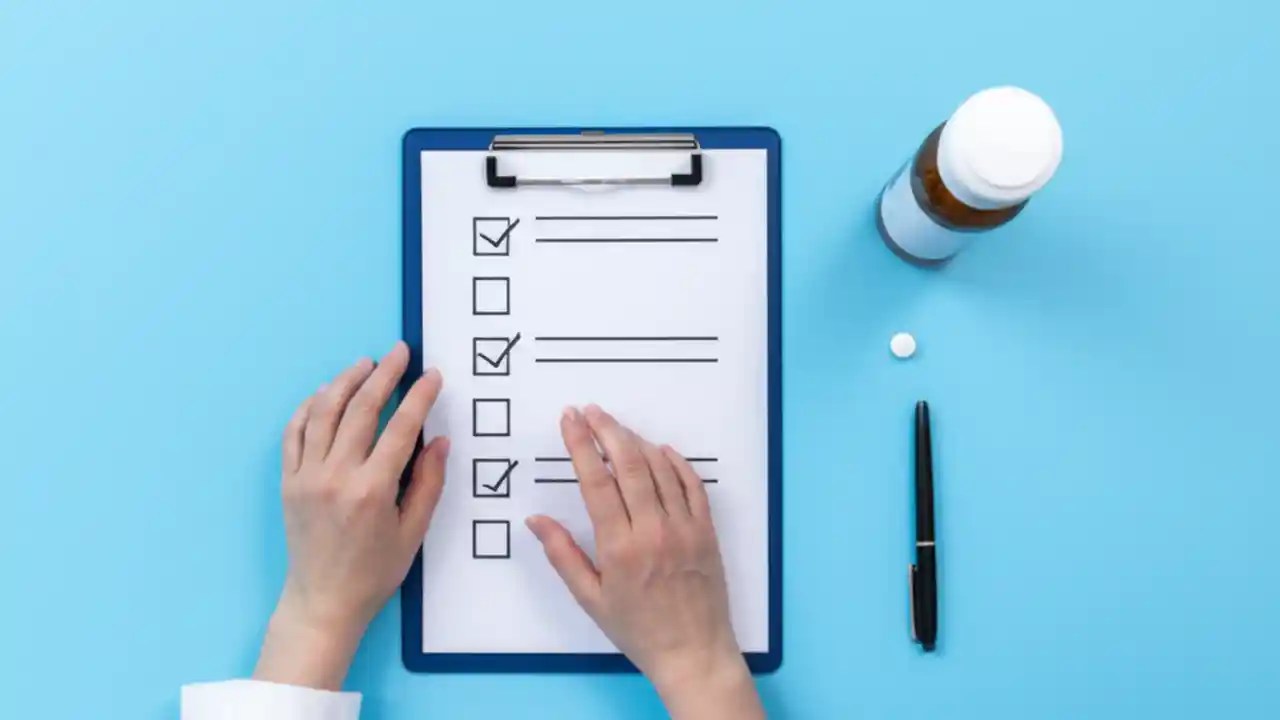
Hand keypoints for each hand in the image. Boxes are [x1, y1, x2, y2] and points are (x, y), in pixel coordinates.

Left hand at [254, 342, 448, 690]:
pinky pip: (294, 432)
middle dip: (384, 375)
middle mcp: (336, 476)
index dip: (419, 396)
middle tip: (399, 352)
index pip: (401, 428)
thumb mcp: (413, 531)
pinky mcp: (288, 481)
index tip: (432, 375)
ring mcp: (307, 476)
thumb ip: (428, 482)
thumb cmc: (374, 571)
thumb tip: (439, 440)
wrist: (323, 601)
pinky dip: (309, 407)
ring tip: (365, 364)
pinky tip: (325, 393)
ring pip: (324, 412)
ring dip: (345, 381)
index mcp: (372, 490)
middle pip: (360, 409)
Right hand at [527, 405, 764, 719]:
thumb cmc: (638, 629)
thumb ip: (562, 555)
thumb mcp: (591, 598)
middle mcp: (653, 531)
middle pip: (628, 464)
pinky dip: (675, 462)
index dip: (580, 445)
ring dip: (636, 441)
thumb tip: (536, 520)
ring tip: (616, 427)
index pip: (596, 482)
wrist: (692, 652)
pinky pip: (692, 484)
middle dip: (606, 430)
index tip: (569, 420)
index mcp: (619, 548)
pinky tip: (660, 450)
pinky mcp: (706, 531)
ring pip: (660, 468)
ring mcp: (684, 528)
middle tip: (590, 410)